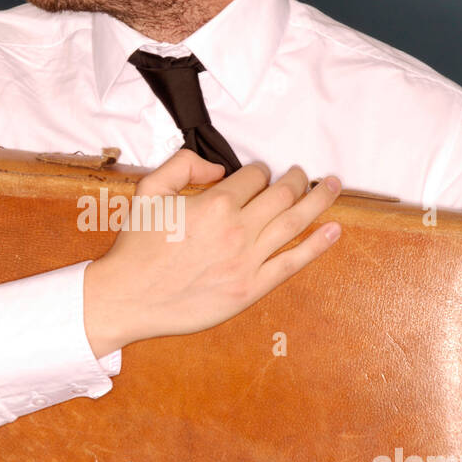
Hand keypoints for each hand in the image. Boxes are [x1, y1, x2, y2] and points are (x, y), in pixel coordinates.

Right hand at [83, 149, 340, 355]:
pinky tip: (333, 230)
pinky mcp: (251, 288)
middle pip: (283, 194)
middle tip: (302, 174)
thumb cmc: (136, 247)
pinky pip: (293, 262)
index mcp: (215, 203)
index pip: (254, 177)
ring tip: (332, 186)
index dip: (260, 171)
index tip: (260, 175)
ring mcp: (248, 261)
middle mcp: (237, 230)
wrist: (127, 297)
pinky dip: (317, 245)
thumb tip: (219, 167)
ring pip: (295, 222)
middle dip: (296, 179)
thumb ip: (183, 165)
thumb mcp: (149, 190)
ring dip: (319, 200)